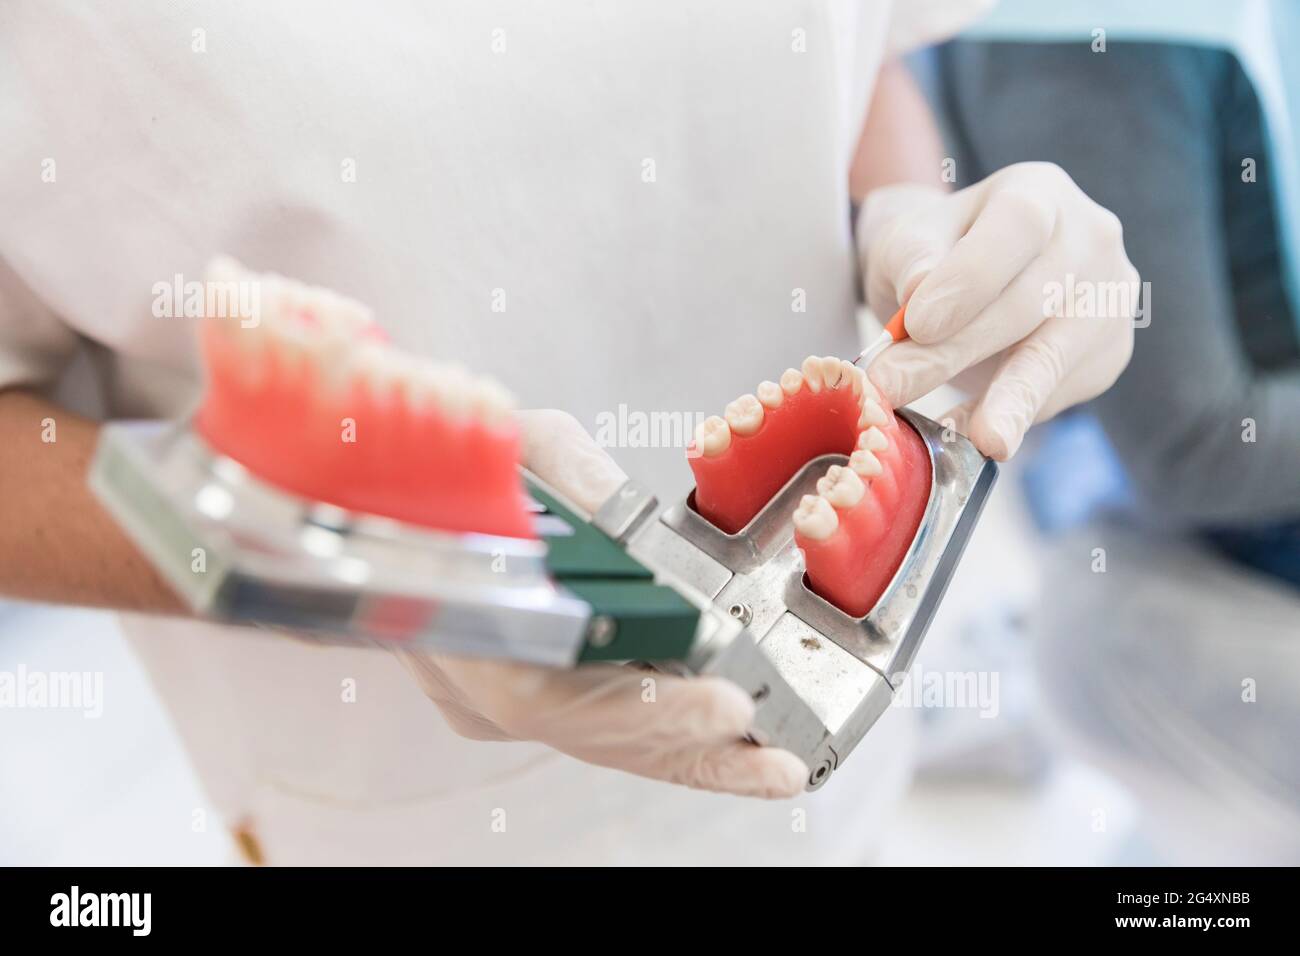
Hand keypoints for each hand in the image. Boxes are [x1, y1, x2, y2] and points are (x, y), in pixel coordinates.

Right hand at [397, 409, 807, 798]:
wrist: (419, 492)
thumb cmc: (460, 466)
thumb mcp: (515, 441)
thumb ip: (573, 474)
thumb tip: (635, 522)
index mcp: (455, 613)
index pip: (542, 689)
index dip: (632, 709)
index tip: (717, 702)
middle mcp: (469, 673)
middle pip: (582, 732)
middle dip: (684, 744)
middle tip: (767, 753)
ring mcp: (491, 696)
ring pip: (599, 744)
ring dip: (690, 761)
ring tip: (773, 766)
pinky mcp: (527, 696)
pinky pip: (603, 734)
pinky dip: (672, 747)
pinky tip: (737, 758)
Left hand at [858, 162, 1137, 458]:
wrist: (963, 282)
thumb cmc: (933, 255)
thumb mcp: (906, 243)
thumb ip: (911, 262)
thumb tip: (922, 293)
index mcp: (1038, 192)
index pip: (1017, 227)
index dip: (971, 278)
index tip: (918, 323)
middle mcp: (1089, 237)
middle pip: (1028, 301)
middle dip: (954, 351)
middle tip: (892, 387)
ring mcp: (1108, 296)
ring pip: (1054, 354)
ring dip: (1009, 402)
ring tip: (979, 440)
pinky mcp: (1107, 351)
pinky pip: (1060, 391)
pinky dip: (1010, 416)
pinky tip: (967, 433)